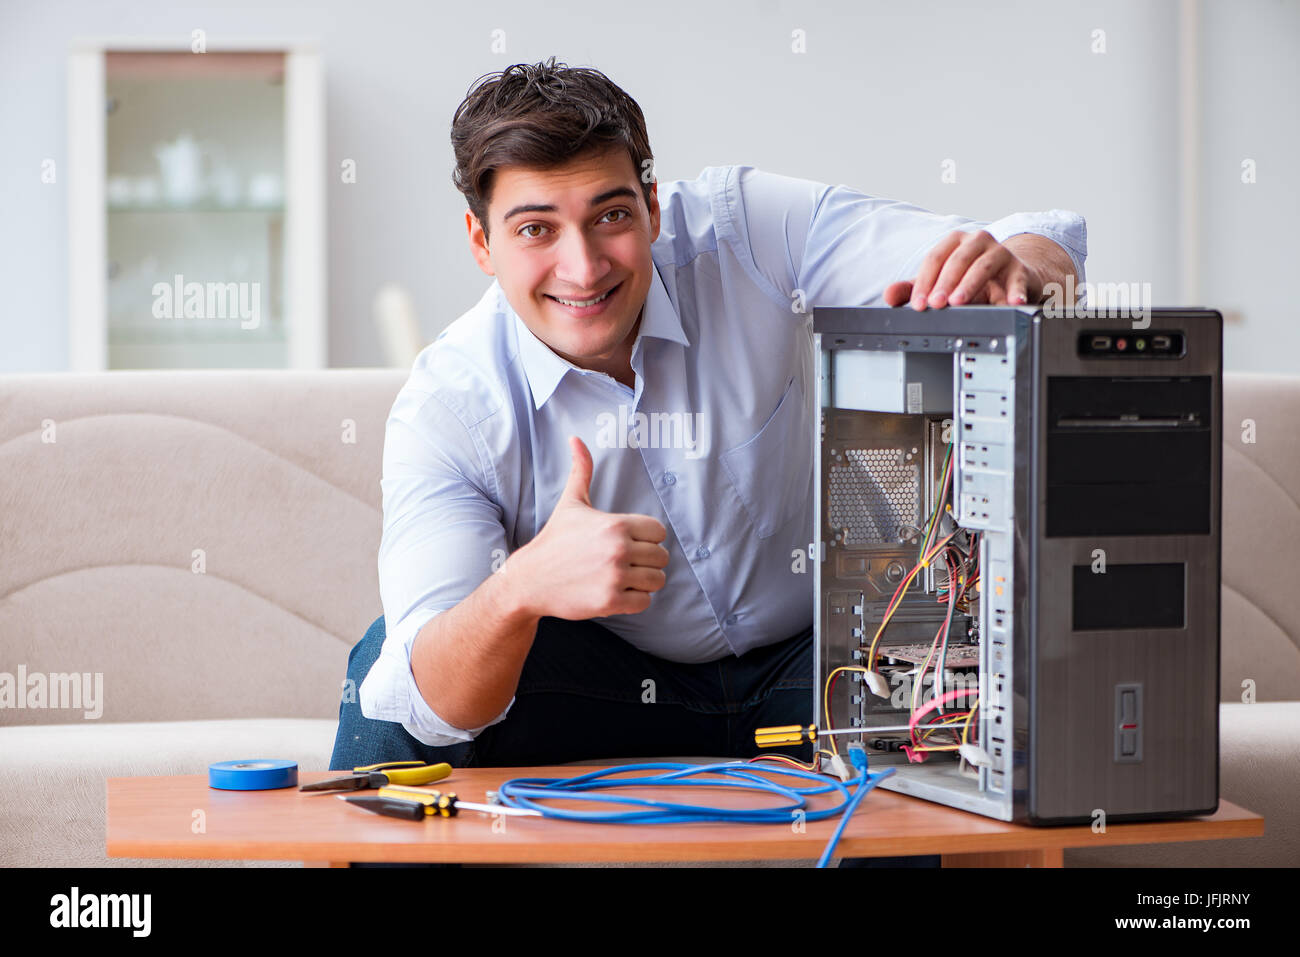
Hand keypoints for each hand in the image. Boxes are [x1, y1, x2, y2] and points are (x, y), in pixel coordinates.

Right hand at [511, 436, 669, 619]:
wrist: (529, 580)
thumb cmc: (554, 541)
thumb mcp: (570, 504)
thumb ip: (581, 471)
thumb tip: (575, 439)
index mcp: (616, 524)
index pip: (659, 532)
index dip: (646, 538)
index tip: (628, 542)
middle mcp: (618, 549)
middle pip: (662, 557)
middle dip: (646, 561)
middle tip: (624, 563)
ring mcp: (615, 577)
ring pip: (657, 580)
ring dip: (643, 582)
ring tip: (620, 577)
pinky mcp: (610, 601)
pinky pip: (645, 602)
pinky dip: (634, 600)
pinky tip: (614, 592)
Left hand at [883, 229, 1044, 310]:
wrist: (1010, 277)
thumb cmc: (971, 278)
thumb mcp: (940, 283)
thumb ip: (914, 289)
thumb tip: (889, 296)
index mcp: (954, 243)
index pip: (934, 259)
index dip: (924, 282)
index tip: (919, 304)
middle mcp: (977, 242)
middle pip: (957, 260)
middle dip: (944, 283)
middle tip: (936, 304)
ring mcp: (999, 253)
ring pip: (983, 266)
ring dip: (969, 284)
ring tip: (959, 302)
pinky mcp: (1019, 269)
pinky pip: (1017, 280)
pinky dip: (1015, 291)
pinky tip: (1012, 303)